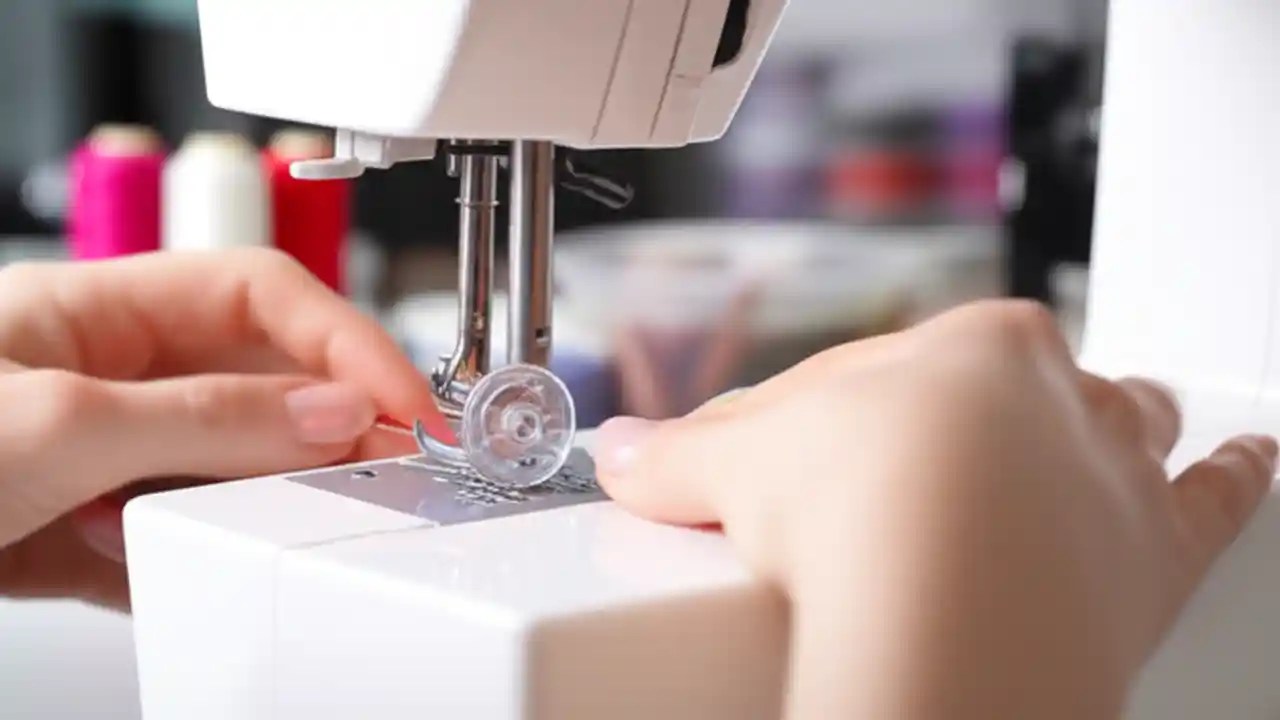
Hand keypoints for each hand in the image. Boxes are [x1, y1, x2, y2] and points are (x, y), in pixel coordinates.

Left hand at [0, 249, 447, 609]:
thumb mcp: (54, 422)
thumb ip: (204, 418)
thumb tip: (333, 415)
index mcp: (96, 313)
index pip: (260, 297)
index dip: (344, 341)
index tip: (403, 404)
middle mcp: (104, 380)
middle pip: (259, 388)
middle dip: (315, 435)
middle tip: (376, 478)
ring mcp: (94, 461)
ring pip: (222, 474)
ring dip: (242, 510)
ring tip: (254, 535)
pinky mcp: (75, 537)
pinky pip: (169, 546)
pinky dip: (189, 569)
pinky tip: (187, 580)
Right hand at [595, 301, 1276, 718]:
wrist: (946, 592)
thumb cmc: (857, 499)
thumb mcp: (743, 462)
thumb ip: (679, 455)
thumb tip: (611, 456)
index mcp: (963, 347)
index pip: (903, 365)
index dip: (855, 410)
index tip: (828, 451)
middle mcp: (1056, 394)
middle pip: (1025, 387)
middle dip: (989, 410)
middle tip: (936, 459)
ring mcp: (1114, 469)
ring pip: (1132, 419)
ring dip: (1112, 426)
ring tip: (1091, 440)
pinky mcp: (1160, 547)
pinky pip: (1218, 492)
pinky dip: (1233, 474)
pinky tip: (1242, 461)